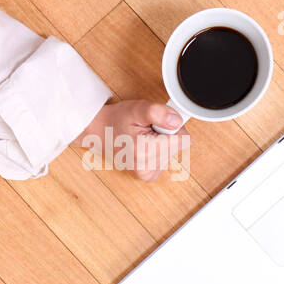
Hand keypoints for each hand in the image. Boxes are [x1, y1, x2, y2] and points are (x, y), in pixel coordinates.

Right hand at [71, 100, 191, 181]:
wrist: (99, 132)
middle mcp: (146, 165)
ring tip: (143, 137)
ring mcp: (146, 172)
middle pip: (178, 147)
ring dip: (161, 143)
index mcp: (146, 150)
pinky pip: (164, 162)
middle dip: (166, 135)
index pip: (183, 140)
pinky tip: (145, 147)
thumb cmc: (117, 120)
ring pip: (172, 154)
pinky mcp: (147, 175)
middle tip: (147, 129)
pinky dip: (157, 153)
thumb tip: (178, 122)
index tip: (158, 123)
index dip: (173, 127)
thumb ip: (159, 112)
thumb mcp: (137, 108)